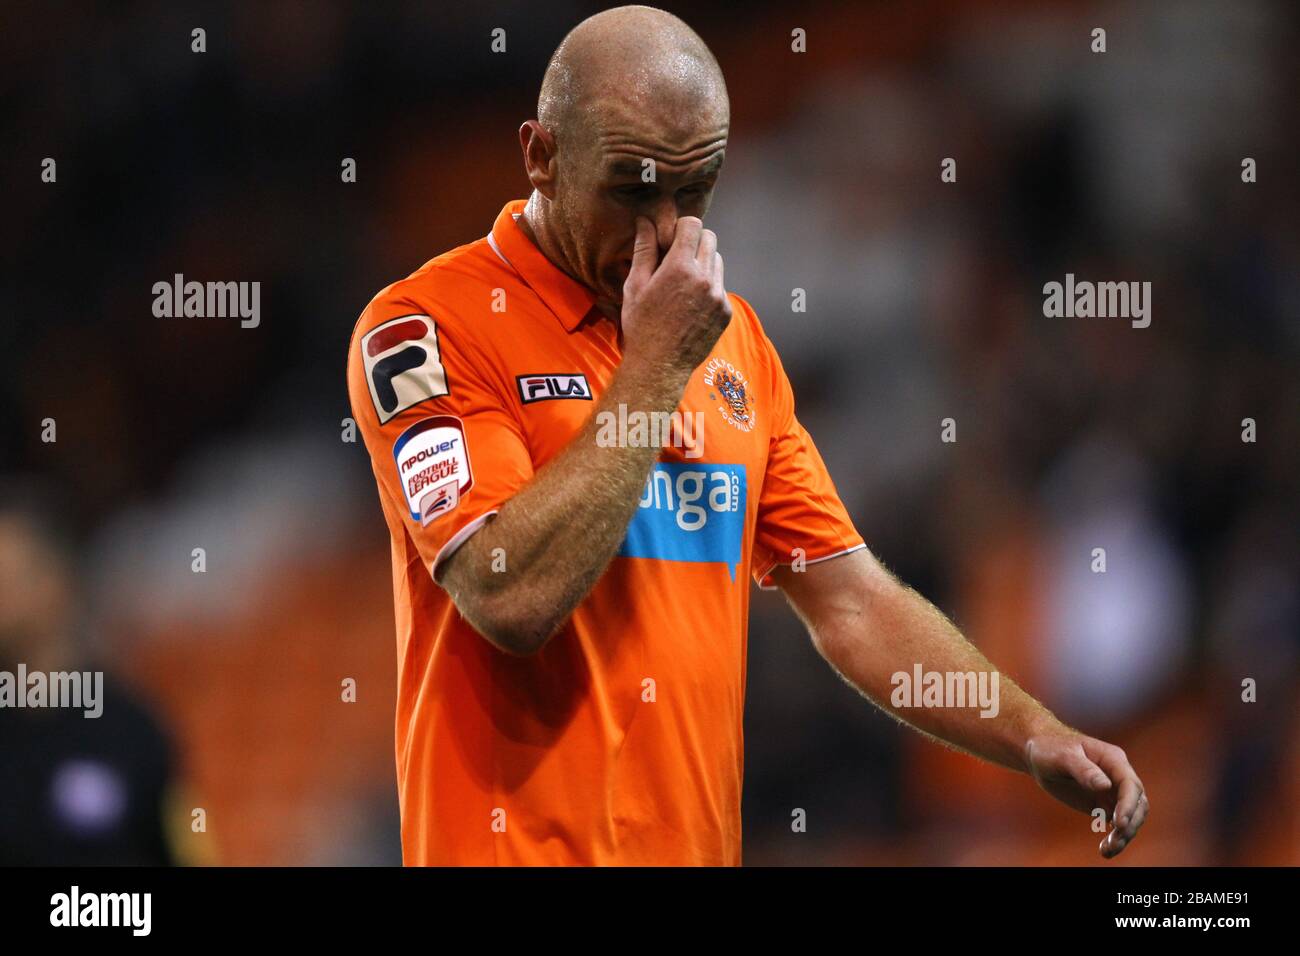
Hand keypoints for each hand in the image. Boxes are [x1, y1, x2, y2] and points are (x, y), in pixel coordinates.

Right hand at [620, 216, 731, 377]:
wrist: (659, 366)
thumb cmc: (641, 325)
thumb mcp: (635, 285)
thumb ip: (644, 249)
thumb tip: (644, 221)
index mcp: (680, 268)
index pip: (693, 224)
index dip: (680, 227)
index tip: (670, 239)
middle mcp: (705, 279)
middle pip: (710, 238)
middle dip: (693, 242)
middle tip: (676, 259)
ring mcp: (719, 296)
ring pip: (717, 261)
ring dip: (703, 264)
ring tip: (683, 284)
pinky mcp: (726, 312)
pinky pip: (720, 286)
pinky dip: (708, 288)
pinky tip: (690, 305)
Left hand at [1025, 732, 1148, 858]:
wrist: (1038, 753)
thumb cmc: (1050, 749)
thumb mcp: (1062, 757)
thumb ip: (1083, 770)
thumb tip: (1105, 786)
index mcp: (1113, 759)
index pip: (1130, 785)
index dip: (1128, 805)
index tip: (1119, 824)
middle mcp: (1118, 776)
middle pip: (1137, 804)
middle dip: (1130, 824)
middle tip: (1113, 842)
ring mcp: (1113, 791)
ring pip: (1131, 817)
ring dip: (1125, 835)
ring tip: (1107, 850)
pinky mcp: (1104, 804)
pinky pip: (1118, 824)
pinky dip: (1116, 837)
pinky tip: (1105, 850)